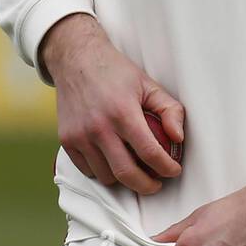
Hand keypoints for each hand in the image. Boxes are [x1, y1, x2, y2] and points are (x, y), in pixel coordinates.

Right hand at [41, 13, 184, 193]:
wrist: (76, 59)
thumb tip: (178, 138)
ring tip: (135, 170)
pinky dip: (103, 172)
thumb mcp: (148, 84)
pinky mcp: (66, 140)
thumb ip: (170, 110)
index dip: (166, 168)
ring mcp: (80, 136)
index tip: (174, 171)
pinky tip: (113, 162)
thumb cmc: (115, 72)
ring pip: (106, 176)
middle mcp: (99, 126)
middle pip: (126, 173)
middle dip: (147, 185)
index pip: (149, 152)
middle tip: (157, 183)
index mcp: (123, 112)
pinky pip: (87, 171)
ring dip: (124, 179)